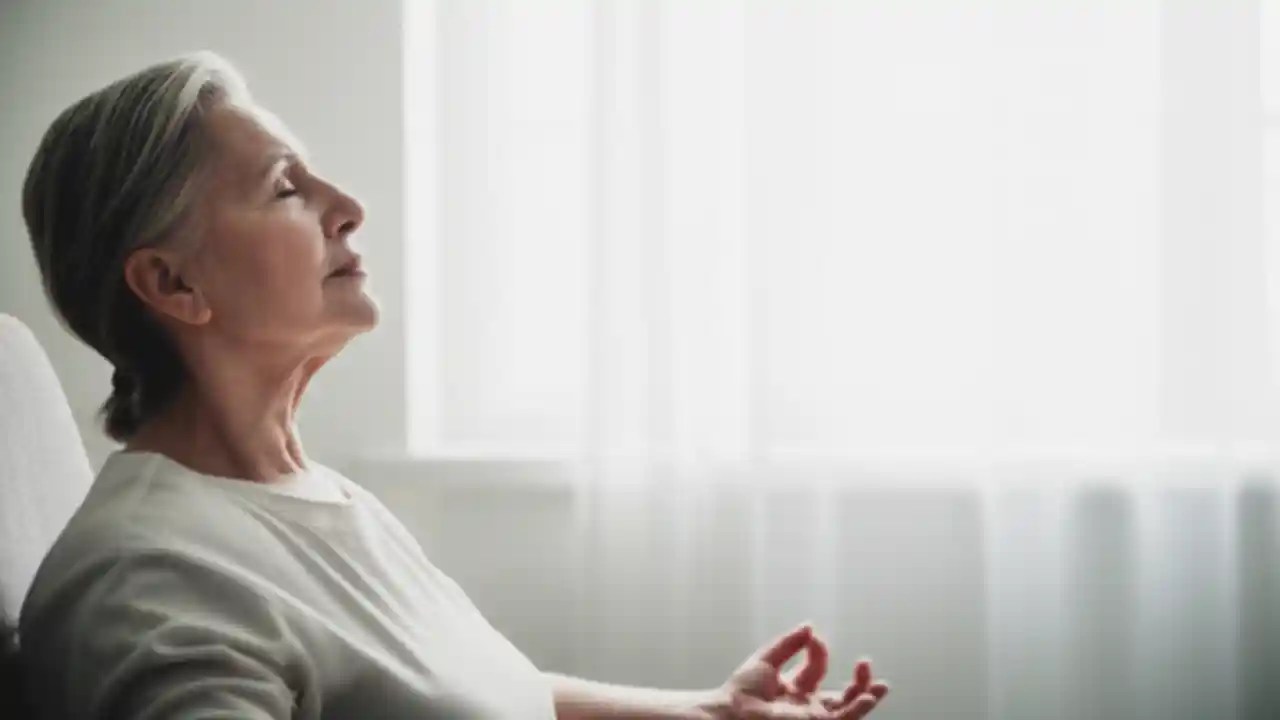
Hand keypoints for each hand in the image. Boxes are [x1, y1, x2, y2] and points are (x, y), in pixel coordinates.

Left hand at [704, 622, 889, 718]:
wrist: (733, 710)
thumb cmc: (742, 690)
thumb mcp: (768, 658)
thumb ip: (790, 643)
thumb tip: (810, 626)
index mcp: (793, 688)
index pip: (816, 668)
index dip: (819, 650)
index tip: (812, 638)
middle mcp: (805, 705)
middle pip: (840, 695)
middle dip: (857, 681)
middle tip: (865, 664)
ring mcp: (812, 716)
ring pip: (847, 710)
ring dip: (866, 698)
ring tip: (882, 686)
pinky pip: (843, 718)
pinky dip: (858, 708)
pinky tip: (869, 696)